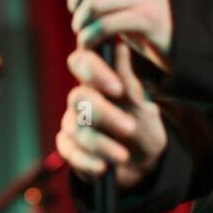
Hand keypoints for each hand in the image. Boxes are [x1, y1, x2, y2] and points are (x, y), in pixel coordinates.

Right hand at [56, 41, 169, 188]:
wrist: (144, 163)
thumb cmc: (142, 126)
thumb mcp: (141, 105)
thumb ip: (128, 78)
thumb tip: (119, 44)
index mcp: (97, 80)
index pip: (81, 62)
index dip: (94, 71)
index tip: (117, 88)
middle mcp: (80, 98)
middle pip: (78, 97)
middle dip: (104, 114)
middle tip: (128, 128)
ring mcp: (71, 123)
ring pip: (76, 128)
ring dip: (101, 144)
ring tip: (123, 156)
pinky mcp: (69, 147)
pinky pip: (70, 152)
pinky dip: (88, 161)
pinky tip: (103, 168)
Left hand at [68, 0, 172, 70]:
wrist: (181, 44)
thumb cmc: (143, 21)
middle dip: (74, 2)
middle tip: (81, 18)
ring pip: (92, 4)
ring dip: (81, 26)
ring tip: (86, 35)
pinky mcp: (148, 19)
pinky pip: (105, 25)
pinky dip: (90, 38)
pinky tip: (93, 44)